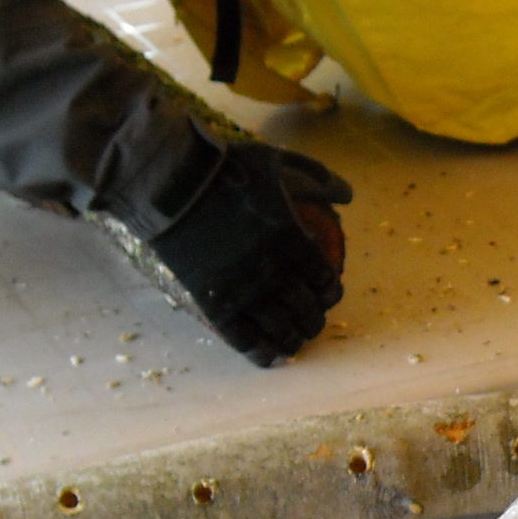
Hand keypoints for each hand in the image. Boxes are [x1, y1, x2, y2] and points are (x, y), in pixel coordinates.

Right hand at [146, 141, 351, 365]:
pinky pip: (244, 339)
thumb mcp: (276, 161)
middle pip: (305, 309)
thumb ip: (317, 178)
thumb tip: (348, 194)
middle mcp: (273, 270)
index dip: (329, 293)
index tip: (326, 296)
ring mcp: (243, 290)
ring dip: (292, 340)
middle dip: (313, 320)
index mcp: (292, 238)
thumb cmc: (224, 167)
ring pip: (279, 330)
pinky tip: (268, 357)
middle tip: (311, 323)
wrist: (168, 182)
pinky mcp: (214, 303)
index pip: (324, 280)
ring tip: (293, 342)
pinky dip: (261, 352)